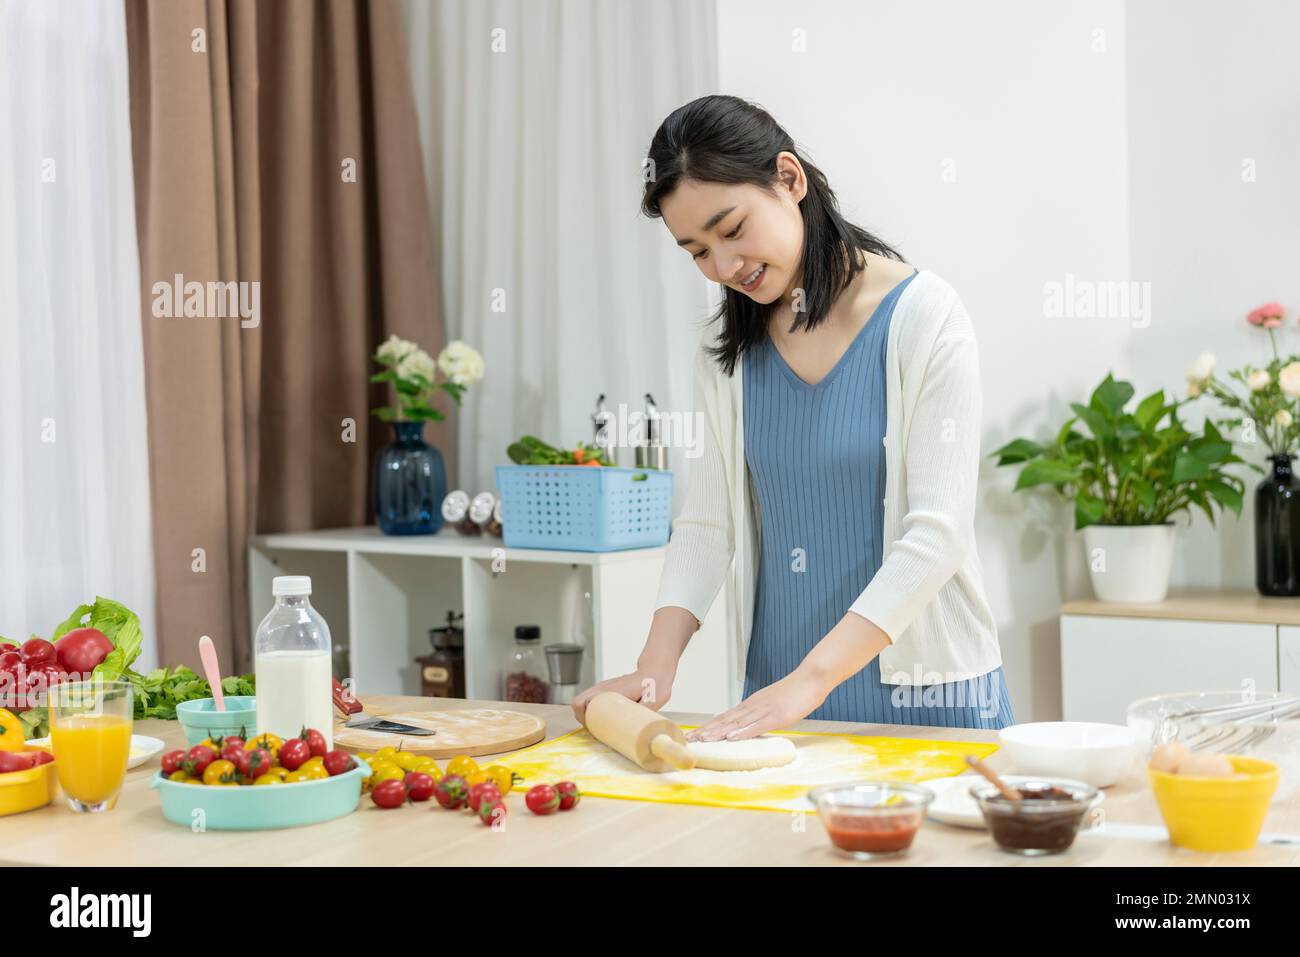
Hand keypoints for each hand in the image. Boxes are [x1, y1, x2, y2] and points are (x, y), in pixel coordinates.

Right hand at [570, 659, 676, 724]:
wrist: (656, 670)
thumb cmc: (655, 684)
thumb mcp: (652, 702)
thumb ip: (644, 716)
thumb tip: (640, 734)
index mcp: (609, 691)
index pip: (580, 702)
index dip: (582, 718)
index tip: (593, 728)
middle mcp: (603, 688)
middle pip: (578, 703)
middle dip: (582, 719)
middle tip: (596, 731)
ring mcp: (605, 688)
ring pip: (584, 701)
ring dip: (587, 715)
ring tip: (599, 728)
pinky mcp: (608, 690)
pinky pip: (593, 700)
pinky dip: (593, 710)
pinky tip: (604, 720)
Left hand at [685, 667, 829, 741]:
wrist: (811, 678)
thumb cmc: (795, 692)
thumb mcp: (772, 704)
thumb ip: (759, 714)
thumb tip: (747, 726)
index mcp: (751, 704)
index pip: (725, 717)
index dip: (708, 726)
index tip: (694, 735)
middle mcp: (753, 706)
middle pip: (725, 720)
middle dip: (706, 731)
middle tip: (688, 739)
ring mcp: (764, 710)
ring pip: (736, 723)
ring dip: (718, 732)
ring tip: (702, 740)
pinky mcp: (777, 715)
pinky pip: (757, 725)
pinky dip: (743, 732)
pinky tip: (731, 738)